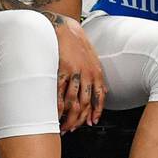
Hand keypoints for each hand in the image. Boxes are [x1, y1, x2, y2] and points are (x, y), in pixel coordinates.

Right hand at [54, 18, 105, 132]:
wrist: (63, 28)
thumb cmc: (76, 42)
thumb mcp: (92, 59)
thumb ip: (95, 76)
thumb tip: (101, 91)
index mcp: (97, 72)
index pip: (99, 98)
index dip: (95, 113)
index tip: (91, 123)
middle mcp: (88, 74)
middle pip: (85, 104)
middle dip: (79, 120)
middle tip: (72, 129)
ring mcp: (75, 73)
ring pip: (73, 101)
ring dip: (68, 117)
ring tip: (62, 125)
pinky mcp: (61, 70)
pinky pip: (60, 92)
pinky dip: (58, 106)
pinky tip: (55, 114)